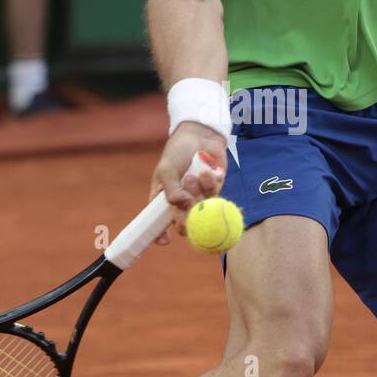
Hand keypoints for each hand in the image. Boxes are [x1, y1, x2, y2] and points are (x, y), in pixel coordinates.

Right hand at [148, 123, 226, 243]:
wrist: (199, 135)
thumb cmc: (177, 152)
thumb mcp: (167, 169)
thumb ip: (171, 189)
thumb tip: (181, 205)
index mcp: (165, 201)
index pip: (161, 224)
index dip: (161, 236)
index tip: (165, 241)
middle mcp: (182, 203)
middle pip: (185, 224)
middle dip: (187, 219)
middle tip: (187, 207)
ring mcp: (200, 198)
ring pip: (201, 210)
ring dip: (197, 194)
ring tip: (191, 176)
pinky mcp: (215, 191)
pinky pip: (215, 196)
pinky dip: (209, 185)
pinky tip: (205, 172)